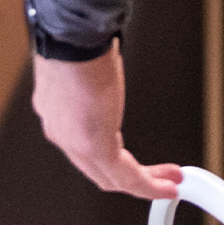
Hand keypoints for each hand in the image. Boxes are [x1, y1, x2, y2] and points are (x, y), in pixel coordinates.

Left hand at [30, 47, 182, 199]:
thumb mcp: (82, 66)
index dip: (111, 160)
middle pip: (96, 170)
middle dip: (131, 177)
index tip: (134, 162)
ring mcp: (72, 141)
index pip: (81, 149)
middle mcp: (59, 131)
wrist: (72, 38)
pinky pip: (125, 176)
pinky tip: (166, 186)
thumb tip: (104, 74)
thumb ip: (92, 80)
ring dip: (144, 185)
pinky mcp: (93, 145)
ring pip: (111, 177)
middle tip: (159, 178)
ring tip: (169, 184)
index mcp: (54, 111)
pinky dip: (148, 186)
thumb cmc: (75, 40)